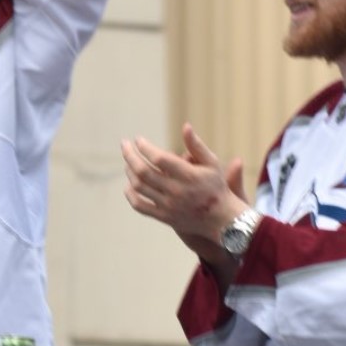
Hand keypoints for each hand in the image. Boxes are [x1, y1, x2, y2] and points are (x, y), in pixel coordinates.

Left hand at [122, 123, 250, 250]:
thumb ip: (197, 145)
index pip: (159, 158)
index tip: (138, 139)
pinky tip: (128, 184)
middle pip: (143, 171)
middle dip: (129, 155)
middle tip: (124, 144)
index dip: (145, 147)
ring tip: (128, 161)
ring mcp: (169, 206)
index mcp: (189, 175)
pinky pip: (140, 206)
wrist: (222, 220)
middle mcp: (177, 191)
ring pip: (139, 186)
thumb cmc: (216, 186)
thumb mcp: (211, 163)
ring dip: (129, 171)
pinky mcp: (164, 217)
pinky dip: (130, 194)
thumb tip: (185, 126)